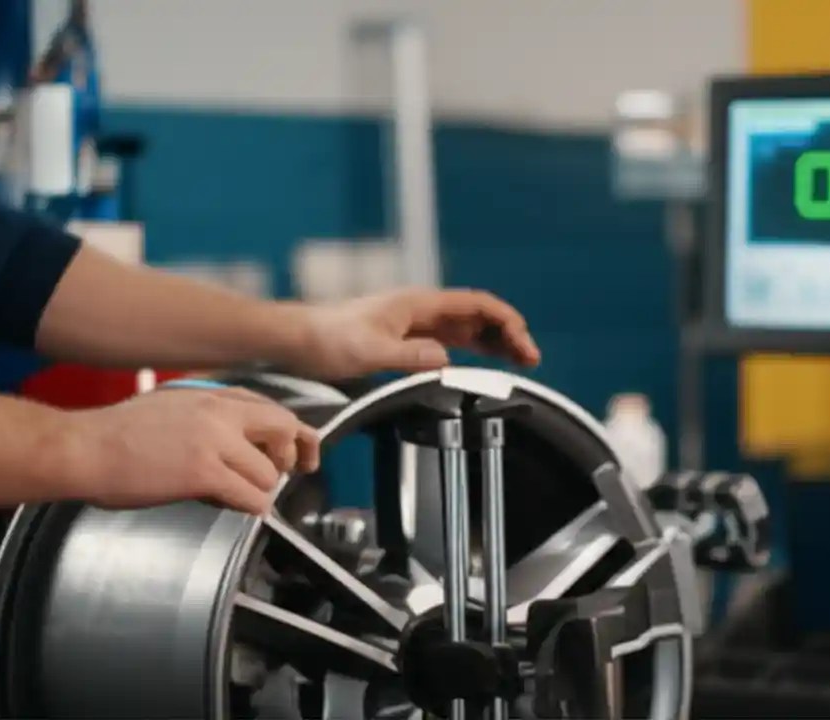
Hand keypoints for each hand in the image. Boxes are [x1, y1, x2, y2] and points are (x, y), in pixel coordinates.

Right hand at [65, 388, 320, 513]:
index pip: (274, 408)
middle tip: (279, 477)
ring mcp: (215, 441)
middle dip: (289, 458)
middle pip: (286, 430)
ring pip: (270, 473)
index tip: (300, 454)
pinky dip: (250, 507)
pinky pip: (252, 497)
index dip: (293, 435)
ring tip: (228, 495)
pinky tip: (232, 506)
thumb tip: (237, 441)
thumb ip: (209, 417)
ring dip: (257, 491)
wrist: (81, 447)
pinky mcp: (204, 472)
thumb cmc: (115, 435)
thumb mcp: (171, 406)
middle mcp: (220, 412)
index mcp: (212, 396)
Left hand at [287, 288, 540, 378]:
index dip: (505, 321)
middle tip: (530, 357)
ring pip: (469, 326)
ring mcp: (416, 322)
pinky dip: (475, 347)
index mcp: (418, 304)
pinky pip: (452, 338)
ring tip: (520, 358)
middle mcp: (421, 309)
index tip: (523, 341)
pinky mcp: (407, 337)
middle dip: (509, 332)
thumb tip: (444, 358)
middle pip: (478, 314)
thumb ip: (409, 356)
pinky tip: (484, 360)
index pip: (476, 304)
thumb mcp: (368, 351)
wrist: (298, 339)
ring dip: (496, 340)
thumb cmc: (328, 339)